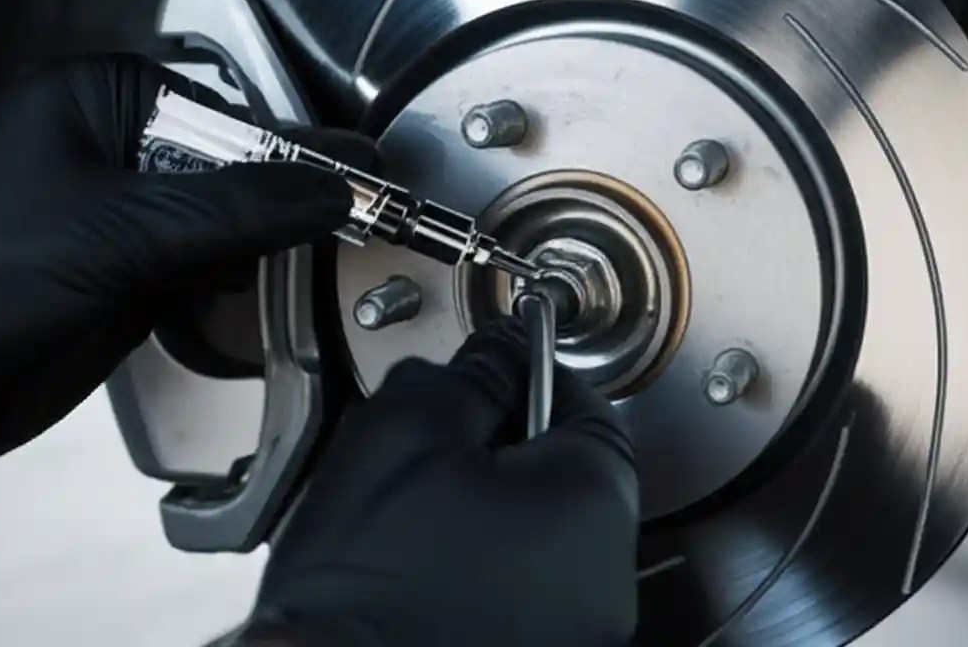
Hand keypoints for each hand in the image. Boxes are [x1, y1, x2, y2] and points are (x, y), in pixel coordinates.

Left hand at [0, 54, 355, 471]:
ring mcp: (123, 218)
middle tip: (363, 214)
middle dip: (291, 198)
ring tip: (330, 253)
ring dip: (270, 245)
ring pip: (228, 222)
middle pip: (237, 168)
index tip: (365, 174)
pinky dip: (240, 283)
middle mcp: (114, 152)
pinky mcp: (130, 276)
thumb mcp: (118, 233)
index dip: (300, 150)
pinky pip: (208, 269)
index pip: (231, 117)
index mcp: (97, 103)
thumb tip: (327, 191)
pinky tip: (265, 290)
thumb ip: (235, 212)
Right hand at [244, 319, 638, 645]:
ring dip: (490, 510)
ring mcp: (575, 631)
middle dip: (503, 447)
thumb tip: (501, 349)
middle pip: (567, 472)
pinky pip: (521, 587)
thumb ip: (470, 374)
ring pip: (541, 533)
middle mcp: (603, 581)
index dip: (528, 378)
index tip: (487, 375)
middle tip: (436, 452)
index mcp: (591, 506)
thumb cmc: (364, 588)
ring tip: (419, 519)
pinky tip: (423, 571)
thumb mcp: (407, 436)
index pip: (588, 404)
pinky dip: (482, 566)